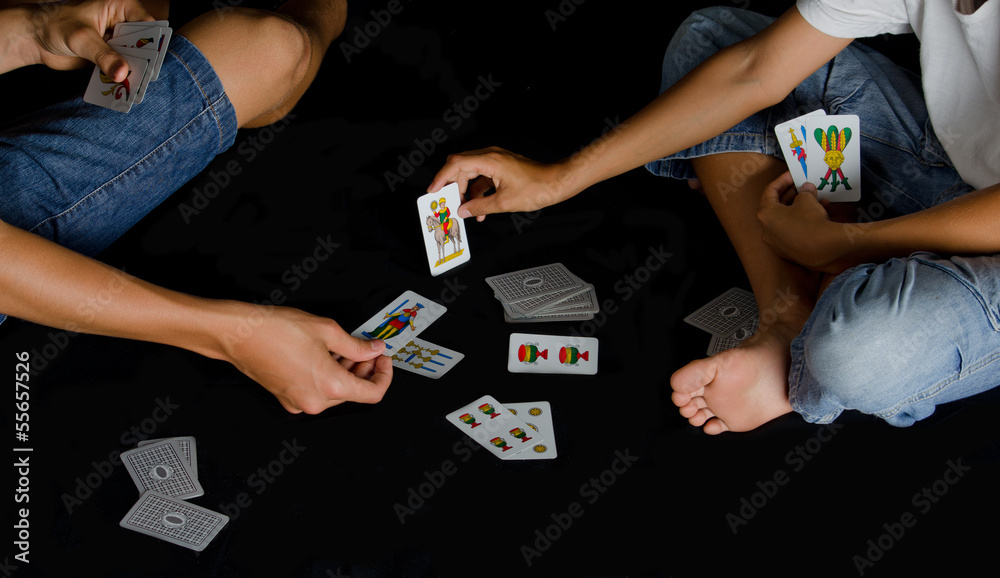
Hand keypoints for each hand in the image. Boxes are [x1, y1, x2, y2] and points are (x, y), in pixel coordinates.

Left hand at [29, 0, 151, 80]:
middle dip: (144, 59)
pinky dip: (122, 77)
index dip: (153, 40)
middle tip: (145, 75)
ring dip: (134, 71)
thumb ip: (103, 56)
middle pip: (143, 42)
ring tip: (135, 85)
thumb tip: (122, 73)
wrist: (35, 38)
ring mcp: (116, 40)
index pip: (146, 23)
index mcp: (119, 7)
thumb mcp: (82, 38)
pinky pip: (122, 68)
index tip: (153, 58)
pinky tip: (123, 88)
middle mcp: (121, 23)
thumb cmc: (55, 25)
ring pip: (134, 57)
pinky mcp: (109, 56)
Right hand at [218, 304, 391, 413]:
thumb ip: (357, 345)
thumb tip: (373, 349)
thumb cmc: (275, 330)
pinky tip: (324, 355)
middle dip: (364, 370)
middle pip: (354, 392)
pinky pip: (316, 391)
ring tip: (343, 348)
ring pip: (335, 391)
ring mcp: (299, 402)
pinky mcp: (287, 398)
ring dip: (345, 372)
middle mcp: (315, 401)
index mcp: (329, 386)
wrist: (238, 334)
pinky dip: (326, 376)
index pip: (373, 393)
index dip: (384, 375)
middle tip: (367, 348)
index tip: (383, 359)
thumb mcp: (327, 330)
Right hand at [427, 146, 567, 220]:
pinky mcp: (501, 168)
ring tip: (466, 210)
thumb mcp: (503, 203)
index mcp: (489, 160)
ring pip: (471, 173)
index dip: (441, 178)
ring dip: (466, 192)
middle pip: (460, 167)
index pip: (456, 164)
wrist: (557, 182)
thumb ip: (479, 207)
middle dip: (452, 186)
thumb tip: (463, 211)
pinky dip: (478, 191)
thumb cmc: (537, 188)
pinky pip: (483, 177)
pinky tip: (479, 209)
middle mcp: (491, 156)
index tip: (433, 191)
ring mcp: (496, 161)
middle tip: (448, 202)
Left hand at [757, 172, 851, 273]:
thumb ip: (804, 192)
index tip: (793, 174)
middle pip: (777, 206)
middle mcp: (767, 231)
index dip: (782, 180)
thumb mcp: (807, 200)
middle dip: (792, 194)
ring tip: (816, 196)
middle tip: (803, 186)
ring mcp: (777, 243)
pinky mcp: (790, 251)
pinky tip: (821, 211)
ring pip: (788, 219)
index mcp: (765, 215)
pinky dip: (804, 220)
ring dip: (801, 206)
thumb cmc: (810, 222)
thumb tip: (806, 189)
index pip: (770, 191)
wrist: (825, 250)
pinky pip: (795, 230)